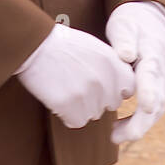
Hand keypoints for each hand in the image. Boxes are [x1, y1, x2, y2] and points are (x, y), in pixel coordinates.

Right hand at [15, 22, 135, 128]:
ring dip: (81, 106)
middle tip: (78, 82)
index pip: (128, 89)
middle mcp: (105, 80)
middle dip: (98, 99)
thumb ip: (112, 68)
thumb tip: (121, 89)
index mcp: (114, 64)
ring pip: (93, 114)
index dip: (115, 89)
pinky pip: (76, 121)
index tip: (101, 82)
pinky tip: (58, 96)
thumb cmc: (64, 44)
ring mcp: (88, 94)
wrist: (36, 43)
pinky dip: (67, 114)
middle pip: (111, 104)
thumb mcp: (96, 48)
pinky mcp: (69, 105)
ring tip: (66, 85)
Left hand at [105, 1, 164, 142]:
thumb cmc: (131, 23)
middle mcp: (163, 70)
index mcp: (154, 52)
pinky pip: (151, 110)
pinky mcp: (157, 89)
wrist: (148, 21)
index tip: (145, 106)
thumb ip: (124, 38)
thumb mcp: (124, 24)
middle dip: (142, 121)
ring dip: (138, 126)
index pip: (153, 73)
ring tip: (114, 137)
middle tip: (119, 136)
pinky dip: (136, 122)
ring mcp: (163, 81)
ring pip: (157, 109)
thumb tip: (126, 56)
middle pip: (158, 99)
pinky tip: (117, 129)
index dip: (150, 91)